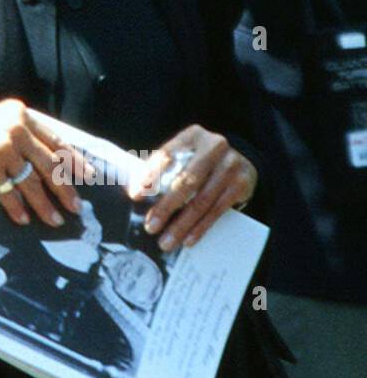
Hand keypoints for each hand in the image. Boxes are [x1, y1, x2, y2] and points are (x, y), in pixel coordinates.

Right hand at [0, 99, 86, 225]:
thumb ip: (18, 132)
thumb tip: (46, 159)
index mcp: (19, 113)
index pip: (55, 139)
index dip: (73, 160)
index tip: (87, 176)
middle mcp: (14, 127)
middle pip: (49, 163)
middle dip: (65, 188)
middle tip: (77, 206)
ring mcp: (1, 145)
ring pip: (32, 181)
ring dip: (45, 204)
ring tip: (55, 220)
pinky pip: (9, 192)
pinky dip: (17, 208)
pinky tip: (24, 219)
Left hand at [135, 125, 256, 251]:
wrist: (242, 161)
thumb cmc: (202, 161)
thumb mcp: (185, 156)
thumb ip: (163, 169)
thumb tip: (135, 192)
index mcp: (193, 136)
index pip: (167, 155)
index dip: (149, 176)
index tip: (134, 195)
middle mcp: (214, 147)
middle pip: (185, 181)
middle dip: (165, 207)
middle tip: (150, 226)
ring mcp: (230, 166)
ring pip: (201, 200)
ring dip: (181, 225)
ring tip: (166, 241)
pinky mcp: (241, 184)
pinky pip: (217, 210)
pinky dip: (200, 227)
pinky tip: (188, 239)